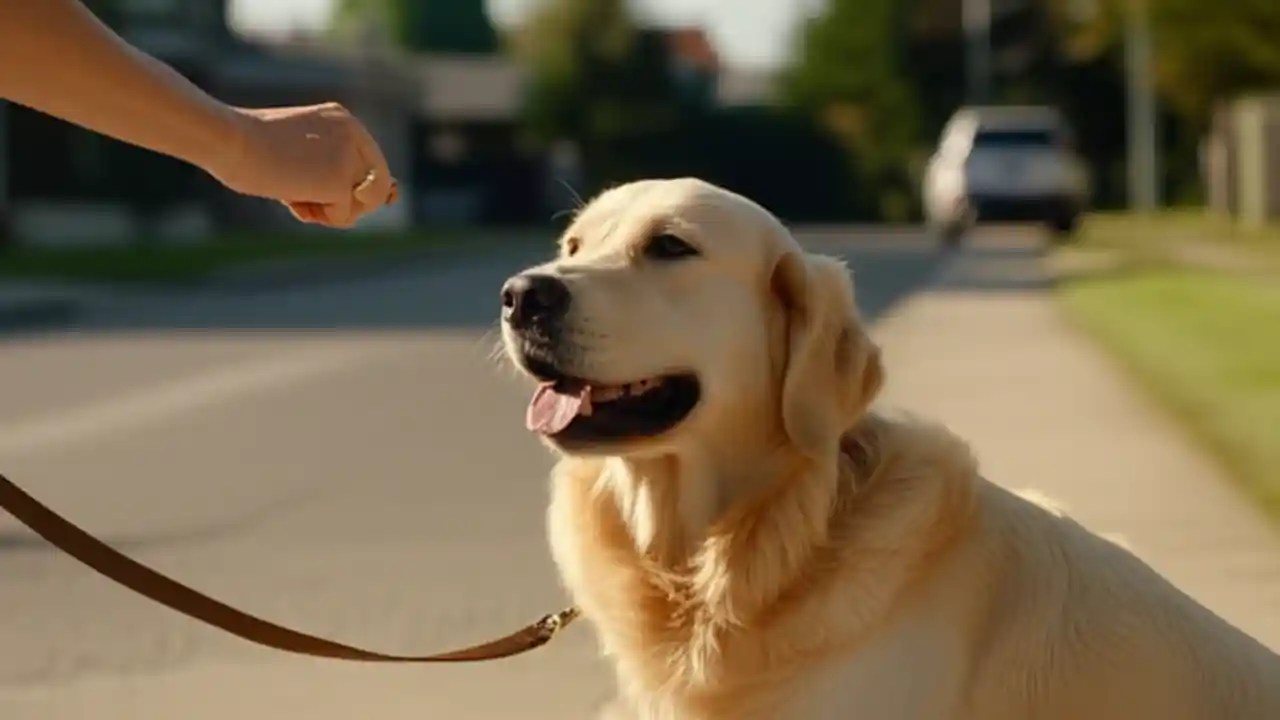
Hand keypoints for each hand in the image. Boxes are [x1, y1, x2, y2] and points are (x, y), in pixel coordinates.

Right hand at [209, 103, 398, 228]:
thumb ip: (335, 169)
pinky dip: (318, 216)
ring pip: (366, 203)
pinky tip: (291, 200)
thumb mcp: (302, 152)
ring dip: (335, 211)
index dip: (355, 188)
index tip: (326, 194)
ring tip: (300, 200)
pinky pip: (343, 215)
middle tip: (313, 205)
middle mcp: (354, 134)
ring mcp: (349, 156)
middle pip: (379, 187)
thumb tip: (394, 195)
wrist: (229, 139)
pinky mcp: (339, 180)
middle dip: (350, 203)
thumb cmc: (251, 147)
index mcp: (344, 121)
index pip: (372, 164)